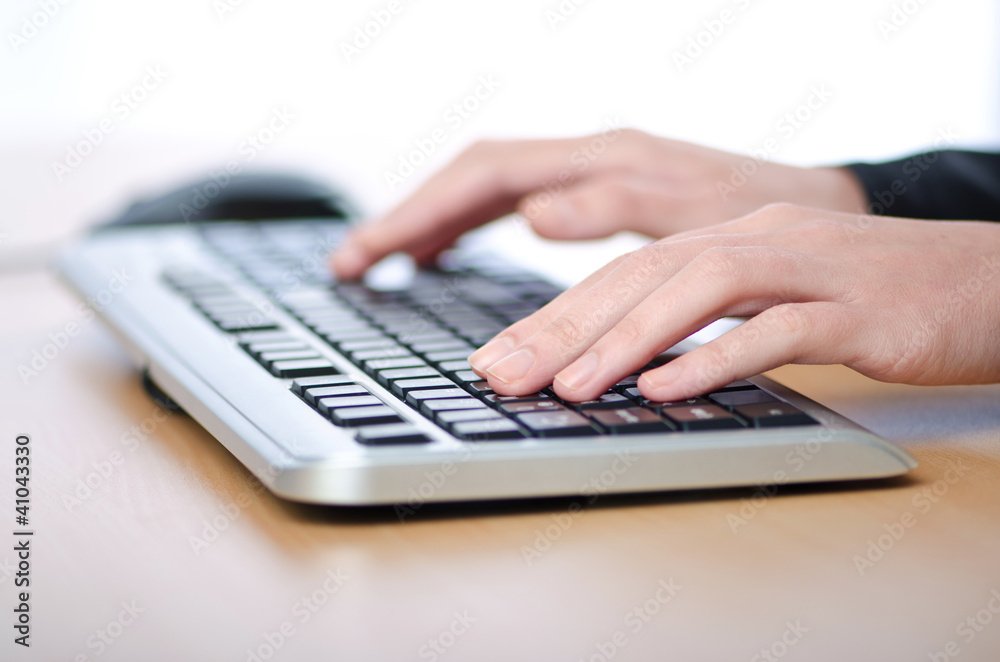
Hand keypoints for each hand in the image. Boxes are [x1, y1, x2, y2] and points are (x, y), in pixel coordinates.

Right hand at [330, 129, 866, 277]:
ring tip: (385, 261)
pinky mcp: (597, 193)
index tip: (370, 254)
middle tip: (353, 264)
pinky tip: (449, 252)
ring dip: (431, 221)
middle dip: (406, 218)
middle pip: (470, 178)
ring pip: (486, 189)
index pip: (483, 178)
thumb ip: (614, 208)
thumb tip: (532, 210)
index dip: (418, 213)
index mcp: (600, 159)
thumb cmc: (762, 218)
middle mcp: (586, 158)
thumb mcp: (694, 218)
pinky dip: (470, 227)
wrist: (815, 208)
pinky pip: (512, 203)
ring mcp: (589, 174)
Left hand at [468, 204, 999, 400]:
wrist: (993, 279)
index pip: (626, 272)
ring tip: (568, 388)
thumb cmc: (877, 297)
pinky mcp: (859, 310)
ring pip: (700, 290)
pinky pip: (778, 330)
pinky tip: (666, 390)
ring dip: (625, 340)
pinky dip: (717, 359)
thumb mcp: (780, 298)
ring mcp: (812, 270)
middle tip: (501, 376)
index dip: (555, 314)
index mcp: (735, 236)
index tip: (497, 357)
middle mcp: (762, 241)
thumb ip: (709, 320)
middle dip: (563, 328)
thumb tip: (633, 364)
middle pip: (643, 275)